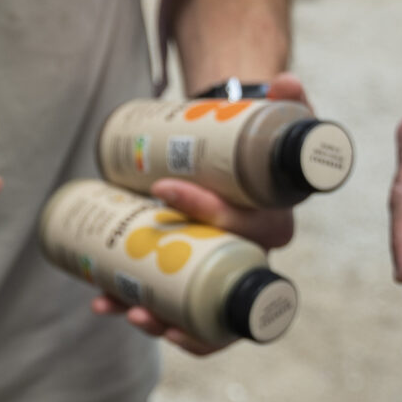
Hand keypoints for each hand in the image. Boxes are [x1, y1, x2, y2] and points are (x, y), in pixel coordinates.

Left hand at [91, 73, 303, 355]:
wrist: (238, 159)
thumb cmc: (255, 146)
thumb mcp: (274, 122)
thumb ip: (288, 101)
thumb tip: (284, 81)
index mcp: (276, 222)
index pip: (250, 226)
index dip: (208, 209)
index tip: (161, 189)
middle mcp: (253, 255)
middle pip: (222, 284)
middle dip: (183, 298)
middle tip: (140, 289)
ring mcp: (223, 269)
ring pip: (202, 309)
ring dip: (165, 320)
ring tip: (126, 313)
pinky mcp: (198, 274)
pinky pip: (181, 305)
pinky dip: (151, 312)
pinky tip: (113, 308)